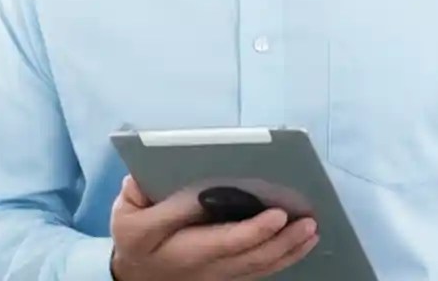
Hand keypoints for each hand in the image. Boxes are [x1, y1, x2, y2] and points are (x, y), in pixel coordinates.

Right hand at [109, 175, 318, 280]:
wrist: (133, 274)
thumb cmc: (133, 231)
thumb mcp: (126, 208)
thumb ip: (142, 189)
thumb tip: (170, 168)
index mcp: (163, 241)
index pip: (205, 235)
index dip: (246, 229)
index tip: (275, 214)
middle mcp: (190, 263)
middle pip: (240, 256)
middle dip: (277, 239)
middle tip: (306, 220)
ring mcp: (209, 276)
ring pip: (253, 267)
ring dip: (286, 250)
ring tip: (311, 229)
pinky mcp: (223, 279)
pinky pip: (256, 273)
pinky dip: (283, 259)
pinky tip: (302, 244)